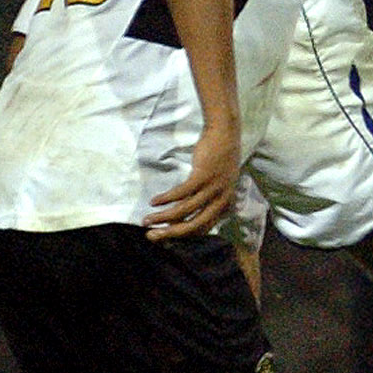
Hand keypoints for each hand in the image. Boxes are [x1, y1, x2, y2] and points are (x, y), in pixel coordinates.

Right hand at [149, 119, 240, 240]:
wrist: (225, 133)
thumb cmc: (219, 158)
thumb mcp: (217, 183)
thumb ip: (207, 198)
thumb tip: (187, 213)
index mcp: (225, 204)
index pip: (203, 228)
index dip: (183, 235)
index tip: (166, 239)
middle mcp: (222, 199)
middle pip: (194, 224)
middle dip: (170, 233)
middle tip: (151, 237)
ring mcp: (214, 188)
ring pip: (185, 210)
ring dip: (163, 217)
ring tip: (147, 220)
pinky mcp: (204, 175)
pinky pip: (181, 192)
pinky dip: (166, 198)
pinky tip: (154, 201)